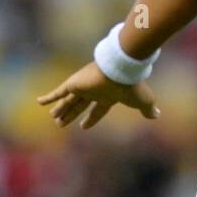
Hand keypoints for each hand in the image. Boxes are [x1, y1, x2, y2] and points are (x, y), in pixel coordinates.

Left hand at [36, 61, 159, 129]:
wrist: (122, 70)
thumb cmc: (132, 86)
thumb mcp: (142, 101)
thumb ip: (148, 109)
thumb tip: (157, 114)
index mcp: (108, 96)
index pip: (97, 110)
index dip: (91, 118)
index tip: (84, 126)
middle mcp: (95, 91)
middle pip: (80, 105)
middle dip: (72, 114)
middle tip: (61, 123)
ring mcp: (83, 87)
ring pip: (69, 101)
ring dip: (61, 109)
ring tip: (54, 118)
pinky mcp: (74, 84)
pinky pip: (59, 92)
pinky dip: (49, 97)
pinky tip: (40, 102)